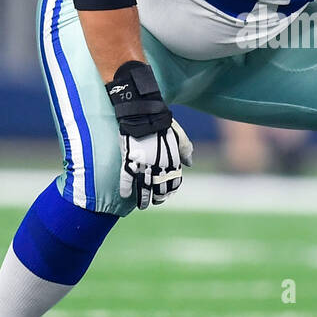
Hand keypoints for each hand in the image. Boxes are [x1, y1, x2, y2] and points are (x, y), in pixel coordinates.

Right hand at [105, 60, 192, 208]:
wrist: (144, 112)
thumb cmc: (162, 123)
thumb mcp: (179, 135)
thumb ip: (185, 150)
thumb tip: (190, 163)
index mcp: (172, 162)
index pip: (174, 183)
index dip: (170, 191)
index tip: (166, 194)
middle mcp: (159, 167)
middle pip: (159, 190)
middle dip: (158, 198)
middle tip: (153, 201)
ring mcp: (144, 165)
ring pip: (144, 189)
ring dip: (143, 199)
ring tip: (142, 204)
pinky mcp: (129, 161)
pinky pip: (126, 180)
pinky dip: (126, 189)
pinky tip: (126, 195)